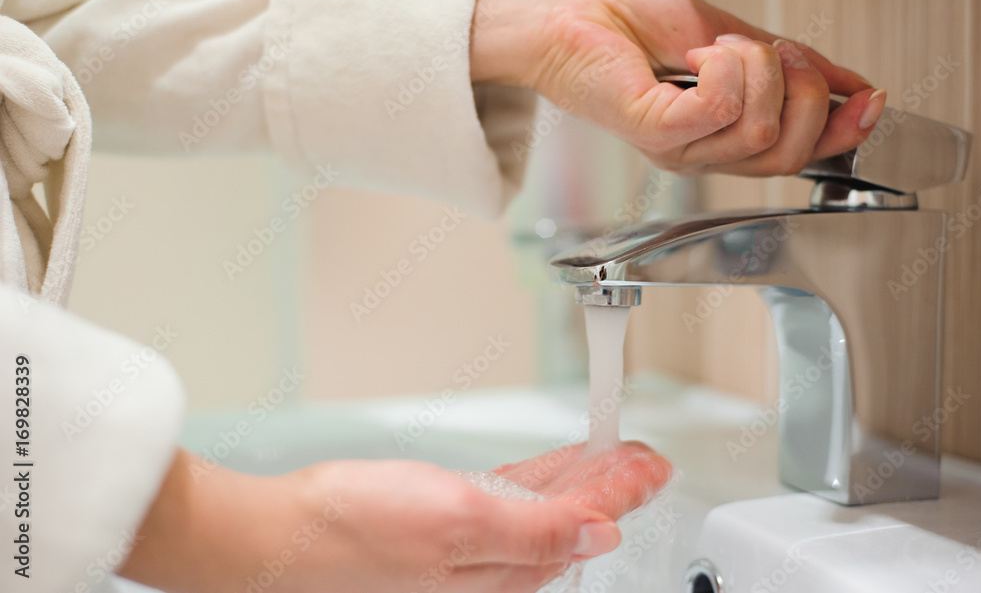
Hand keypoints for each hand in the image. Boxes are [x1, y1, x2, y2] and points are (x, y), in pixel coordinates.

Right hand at [121, 445, 669, 592]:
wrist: (283, 534)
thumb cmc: (356, 533)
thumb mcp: (459, 523)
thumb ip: (535, 533)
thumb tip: (600, 536)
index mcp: (504, 570)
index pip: (582, 527)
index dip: (622, 492)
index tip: (651, 466)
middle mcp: (491, 564)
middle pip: (568, 520)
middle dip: (610, 486)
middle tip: (643, 459)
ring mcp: (466, 543)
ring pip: (540, 510)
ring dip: (578, 481)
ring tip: (611, 457)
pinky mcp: (441, 524)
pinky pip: (505, 502)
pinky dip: (534, 482)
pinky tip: (548, 471)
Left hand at [470, 0, 884, 176]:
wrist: (561, 9)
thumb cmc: (623, 18)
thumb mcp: (728, 37)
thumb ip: (784, 65)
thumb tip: (847, 82)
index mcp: (718, 135)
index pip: (796, 156)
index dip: (841, 129)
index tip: (872, 99)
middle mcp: (699, 151)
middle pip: (788, 151)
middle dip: (804, 90)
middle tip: (772, 51)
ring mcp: (675, 145)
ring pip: (762, 130)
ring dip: (758, 69)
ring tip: (719, 46)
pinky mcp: (651, 127)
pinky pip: (720, 110)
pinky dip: (727, 70)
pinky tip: (700, 55)